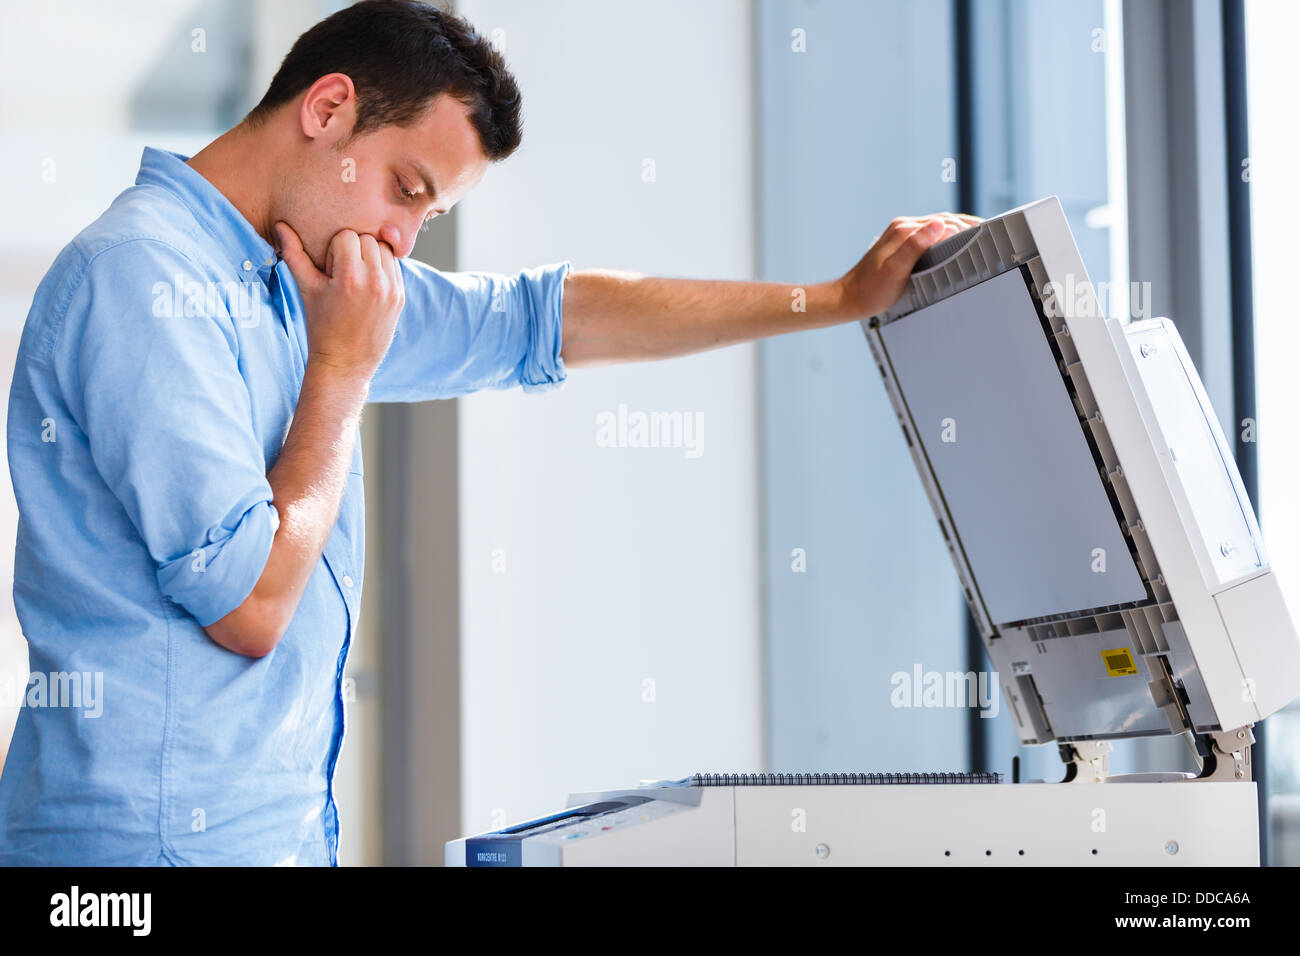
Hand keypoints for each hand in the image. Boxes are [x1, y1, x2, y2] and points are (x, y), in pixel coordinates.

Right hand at [275, 222, 404, 380]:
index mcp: (350, 277)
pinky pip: (395, 266)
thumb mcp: (307, 289)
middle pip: (368, 239)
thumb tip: (280, 225)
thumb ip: (295, 254)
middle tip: (343, 274)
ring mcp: (392, 290)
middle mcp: (375, 281)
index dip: (335, 250)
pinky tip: (367, 286)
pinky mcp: (400, 297)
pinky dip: (382, 269)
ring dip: (370, 257)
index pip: (347, 236)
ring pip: (385, 250)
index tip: (331, 270)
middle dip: (354, 250)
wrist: (345, 362)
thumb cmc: (321, 325)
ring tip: (356, 278)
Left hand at [835, 213, 980, 318]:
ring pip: (937, 225)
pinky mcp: (900, 244)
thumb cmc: (871, 290)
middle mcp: (903, 228)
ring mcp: (901, 235)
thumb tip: (938, 225)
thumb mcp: (895, 270)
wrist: (850, 298)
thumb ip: (915, 246)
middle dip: (967, 224)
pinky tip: (954, 242)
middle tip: (990, 232)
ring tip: (979, 234)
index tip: (986, 232)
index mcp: (904, 231)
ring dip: (958, 227)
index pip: (943, 222)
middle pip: (942, 220)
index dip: (966, 227)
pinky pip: (929, 234)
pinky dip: (947, 235)